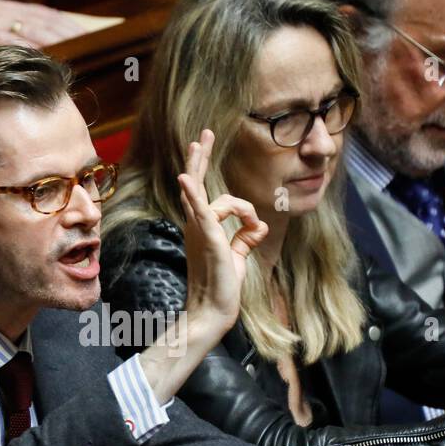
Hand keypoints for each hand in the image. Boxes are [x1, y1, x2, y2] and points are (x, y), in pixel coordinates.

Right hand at [0, 0, 83, 52]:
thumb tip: (28, 54)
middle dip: (72, 32)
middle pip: (44, 22)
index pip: (44, 15)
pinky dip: (27, 52)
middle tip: (97, 43)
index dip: (68, 24)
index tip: (90, 33)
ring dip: (58, 41)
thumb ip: (3, 35)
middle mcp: (2, 14)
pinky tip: (45, 59)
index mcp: (4, 10)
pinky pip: (7, 45)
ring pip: (32, 31)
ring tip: (82, 50)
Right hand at [177, 129, 267, 336]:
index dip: (200, 167)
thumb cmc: (222, 286)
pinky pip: (201, 212)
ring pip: (202, 192)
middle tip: (203, 133)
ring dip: (213, 178)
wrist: (213, 311)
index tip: (202, 144)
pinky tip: (184, 179)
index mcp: (203, 228)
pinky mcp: (209, 239)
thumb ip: (246, 238)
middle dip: (199, 157)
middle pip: (194, 184)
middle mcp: (196, 225)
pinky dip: (192, 194)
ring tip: (217, 165)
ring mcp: (199, 231)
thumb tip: (260, 225)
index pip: (201, 192)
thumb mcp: (237, 256)